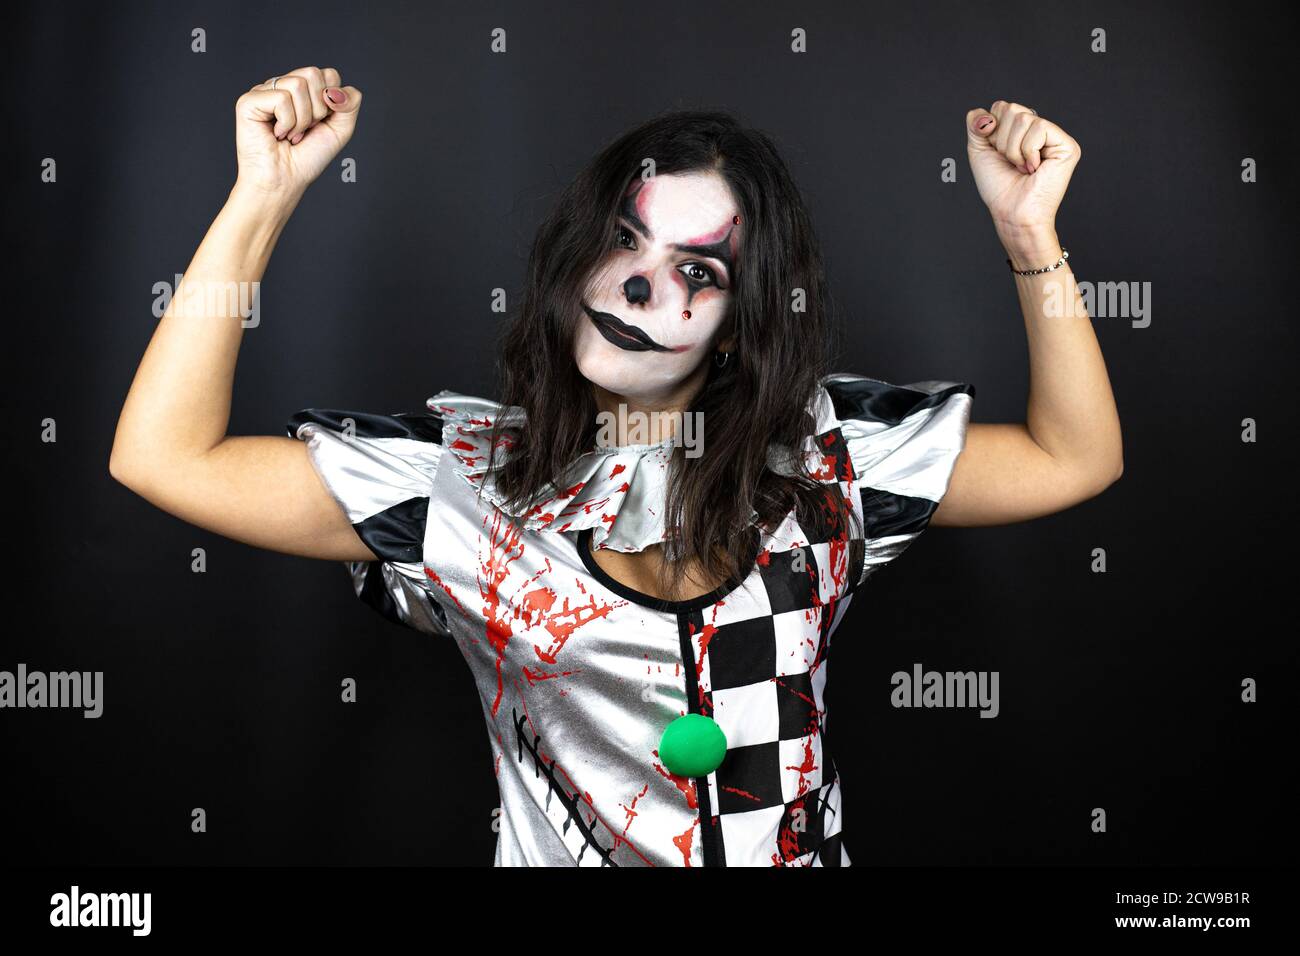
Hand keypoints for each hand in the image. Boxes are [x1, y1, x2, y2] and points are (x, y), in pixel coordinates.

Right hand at [233, 66, 361, 200]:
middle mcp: (282, 86)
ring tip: (291, 134)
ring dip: (302, 119)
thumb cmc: (307, 158)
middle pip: (314, 74)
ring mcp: (265, 91)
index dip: (332, 102)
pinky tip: (277, 134)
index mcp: (303, 91)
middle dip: (317, 110)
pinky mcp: (249, 100)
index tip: (320, 124)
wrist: (285, 181)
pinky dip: (287, 122)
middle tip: (305, 130)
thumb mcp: (340, 129)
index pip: (328, 74)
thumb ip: (349, 103)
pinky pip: (282, 98)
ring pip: (298, 84)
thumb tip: (336, 88)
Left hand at [965, 101, 1080, 234]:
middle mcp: (1039, 129)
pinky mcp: (1067, 145)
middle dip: (1001, 140)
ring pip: (1023, 118)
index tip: (997, 154)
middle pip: (1010, 108)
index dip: (991, 131)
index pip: (1001, 107)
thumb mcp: (979, 150)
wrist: (1011, 211)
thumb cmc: (998, 187)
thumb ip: (976, 124)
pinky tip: (1034, 168)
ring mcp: (1054, 136)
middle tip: (1011, 162)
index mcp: (1020, 130)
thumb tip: (986, 114)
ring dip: (1013, 149)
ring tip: (1022, 167)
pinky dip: (1028, 151)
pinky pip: (1039, 128)